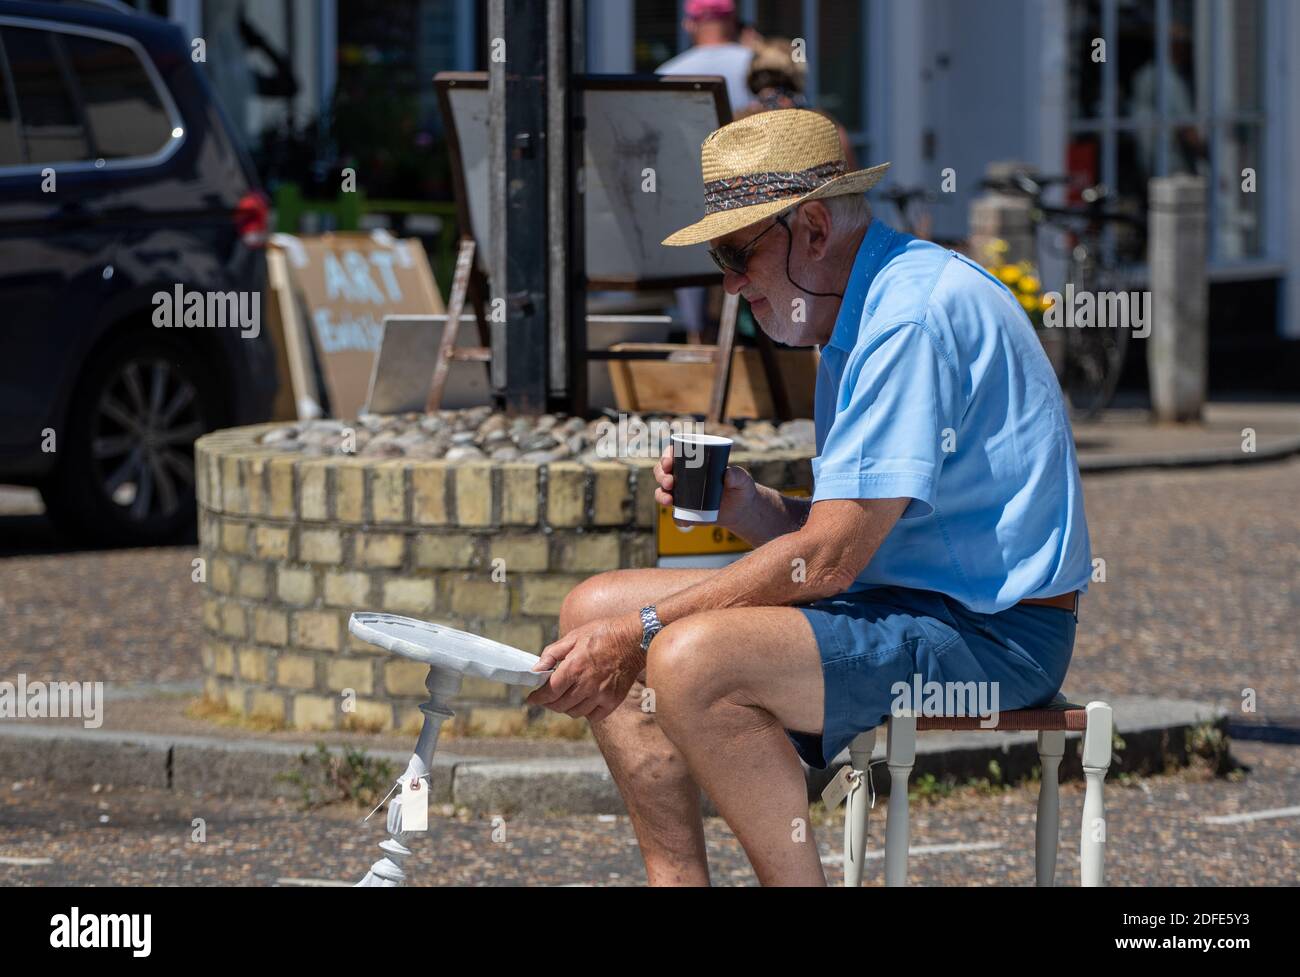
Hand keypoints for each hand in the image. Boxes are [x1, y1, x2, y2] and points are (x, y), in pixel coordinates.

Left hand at [526, 614, 643, 723]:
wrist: (634, 639)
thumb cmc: (603, 634)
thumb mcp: (573, 637)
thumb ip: (552, 653)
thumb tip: (536, 668)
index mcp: (574, 667)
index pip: (549, 692)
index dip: (537, 698)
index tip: (532, 699)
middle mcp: (586, 684)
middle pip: (559, 705)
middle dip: (549, 703)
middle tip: (547, 697)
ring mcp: (601, 695)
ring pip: (575, 713)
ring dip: (566, 708)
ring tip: (566, 697)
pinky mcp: (613, 701)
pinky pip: (593, 717)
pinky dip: (585, 712)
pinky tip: (585, 701)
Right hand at [653, 443, 755, 528]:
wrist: (742, 509)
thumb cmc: (740, 487)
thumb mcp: (742, 478)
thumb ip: (737, 475)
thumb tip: (727, 474)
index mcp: (692, 462)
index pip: (673, 454)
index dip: (666, 456)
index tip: (669, 462)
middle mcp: (682, 477)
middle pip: (662, 472)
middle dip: (661, 476)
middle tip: (670, 482)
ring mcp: (682, 495)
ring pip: (662, 492)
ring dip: (661, 495)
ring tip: (670, 500)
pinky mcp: (686, 512)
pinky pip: (676, 515)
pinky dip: (677, 518)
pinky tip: (682, 520)